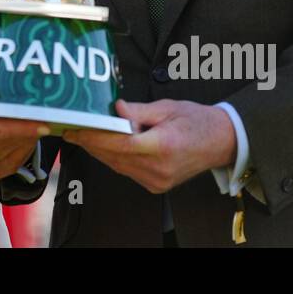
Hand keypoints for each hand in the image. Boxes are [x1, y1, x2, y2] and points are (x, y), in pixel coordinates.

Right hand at [0, 81, 48, 181]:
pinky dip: (7, 163)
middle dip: (27, 136)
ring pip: (1, 159)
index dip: (24, 128)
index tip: (43, 123)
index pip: (0, 130)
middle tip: (43, 124)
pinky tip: (13, 152)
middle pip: (5, 145)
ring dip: (20, 149)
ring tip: (31, 135)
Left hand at [62, 99, 235, 192]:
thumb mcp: (168, 108)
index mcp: (162, 146)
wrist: (221, 142)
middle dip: (90, 143)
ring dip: (98, 151)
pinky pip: (127, 171)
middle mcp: (158, 168)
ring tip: (81, 136)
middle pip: (114, 156)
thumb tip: (116, 109)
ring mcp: (157, 180)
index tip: (77, 127)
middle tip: (71, 129)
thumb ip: (139, 111)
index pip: (119, 144)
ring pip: (117, 166)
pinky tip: (103, 146)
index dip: (95, 136)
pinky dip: (113, 158)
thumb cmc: (197, 121)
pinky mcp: (156, 185)